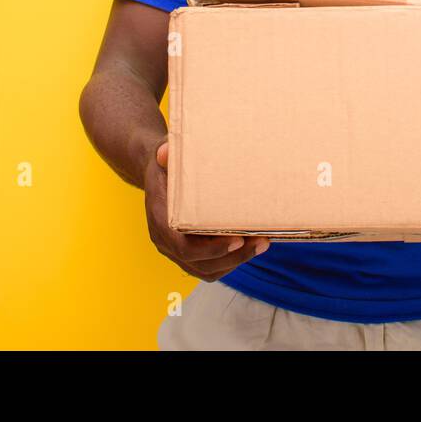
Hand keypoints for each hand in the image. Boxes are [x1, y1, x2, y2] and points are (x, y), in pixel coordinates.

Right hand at [144, 140, 270, 281]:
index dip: (210, 249)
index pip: (183, 247)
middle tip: (259, 241)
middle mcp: (165, 241)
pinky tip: (251, 245)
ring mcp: (176, 251)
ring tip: (261, 243)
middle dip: (232, 257)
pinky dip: (231, 261)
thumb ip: (165, 152)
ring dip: (236, 261)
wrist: (159, 174)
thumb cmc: (166, 164)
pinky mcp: (188, 254)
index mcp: (159, 219)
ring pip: (206, 270)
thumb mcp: (165, 154)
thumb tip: (165, 151)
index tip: (236, 240)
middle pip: (199, 264)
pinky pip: (210, 267)